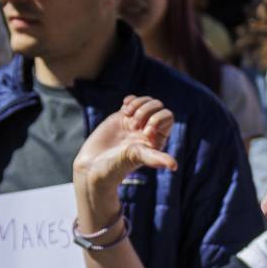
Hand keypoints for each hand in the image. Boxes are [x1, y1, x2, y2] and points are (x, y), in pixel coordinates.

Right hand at [72, 97, 177, 228]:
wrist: (92, 167)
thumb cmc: (115, 166)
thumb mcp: (136, 158)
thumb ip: (155, 158)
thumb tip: (174, 166)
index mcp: (157, 140)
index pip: (168, 117)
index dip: (158, 118)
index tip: (144, 132)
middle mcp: (148, 130)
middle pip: (158, 106)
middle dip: (146, 110)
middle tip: (133, 126)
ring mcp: (135, 123)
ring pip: (146, 101)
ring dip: (138, 104)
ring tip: (127, 117)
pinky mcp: (121, 118)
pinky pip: (132, 101)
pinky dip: (130, 100)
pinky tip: (123, 109)